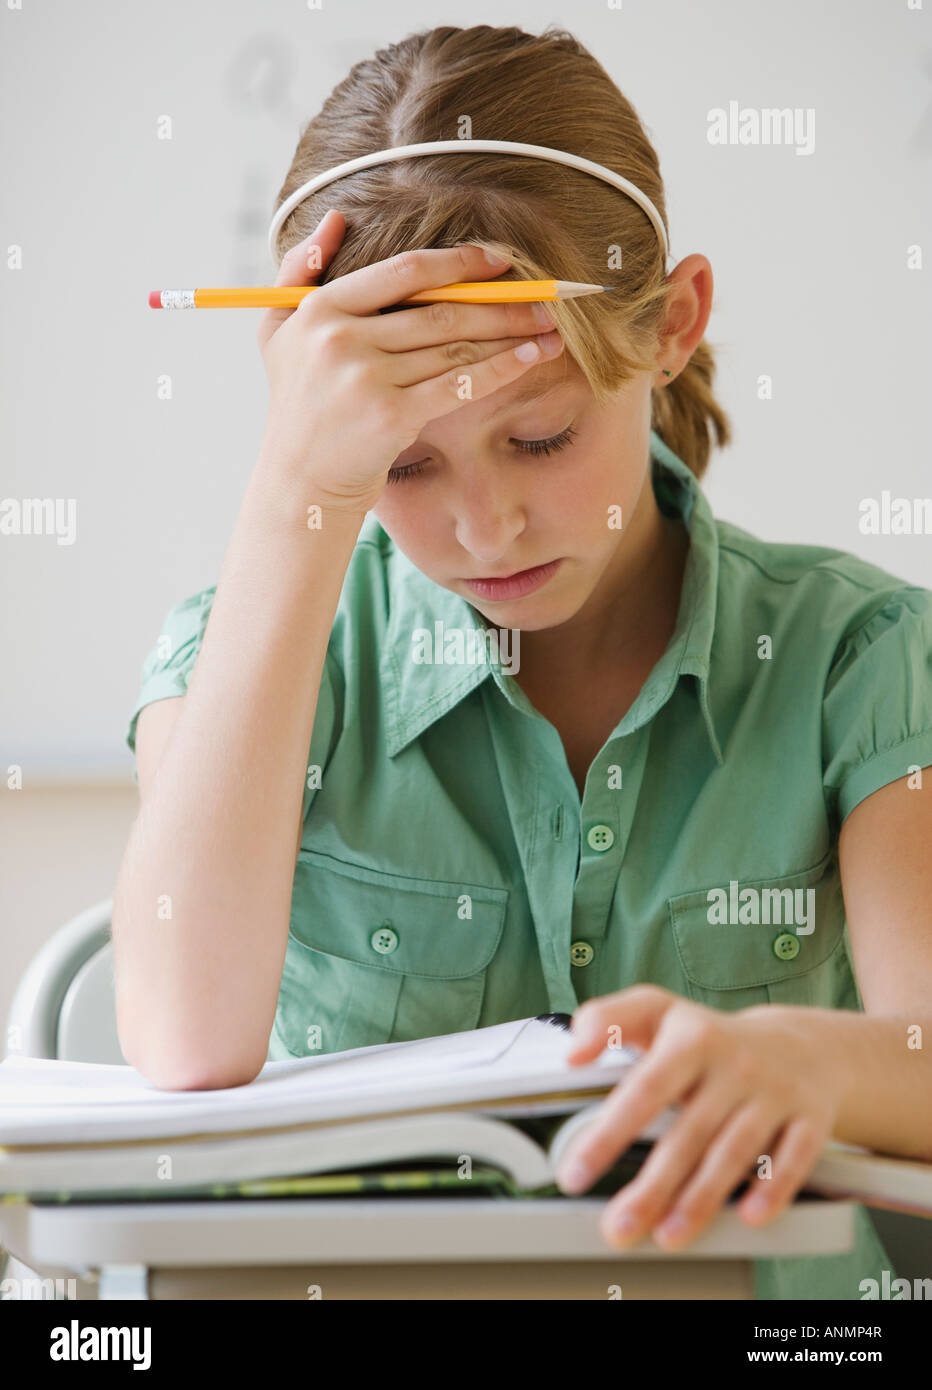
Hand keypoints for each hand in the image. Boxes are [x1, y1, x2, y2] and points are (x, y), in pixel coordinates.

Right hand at [256, 210, 562, 513]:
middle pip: (440, 311)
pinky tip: (533, 357)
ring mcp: (366, 377)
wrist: (301, 480)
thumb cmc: (298, 404)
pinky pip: (459, 384)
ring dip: (511, 334)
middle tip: (545, 298)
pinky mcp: (392, 415)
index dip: (460, 263)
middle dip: (500, 303)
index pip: (404, 272)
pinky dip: (501, 367)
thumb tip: (335, 217)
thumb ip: (299, 272)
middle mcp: (341, 338)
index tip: (500, 261)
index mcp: (320, 309)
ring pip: (455, 347)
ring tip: (549, 327)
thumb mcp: (278, 333)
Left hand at [555, 986, 843, 1249]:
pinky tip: (748, 1216)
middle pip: (688, 1133)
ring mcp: (775, 1093)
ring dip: (701, 1198)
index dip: (609, 1133)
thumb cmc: (710, 1036)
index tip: (577, 1172)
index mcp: (692, 1038)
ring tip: (668, 1235)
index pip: (645, 1089)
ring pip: (735, 1151)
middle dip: (653, 1186)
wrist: (801, 1045)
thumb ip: (606, 1019)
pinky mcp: (810, 1119)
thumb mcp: (657, 1010)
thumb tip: (572, 1054)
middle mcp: (735, 1064)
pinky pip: (794, 1158)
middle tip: (619, 1226)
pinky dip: (773, 1188)